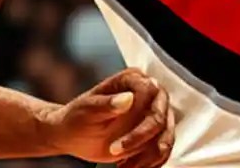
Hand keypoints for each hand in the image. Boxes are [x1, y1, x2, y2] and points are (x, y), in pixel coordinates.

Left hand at [41, 69, 173, 166]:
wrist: (74, 134)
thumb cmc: (77, 118)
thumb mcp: (87, 110)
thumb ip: (107, 104)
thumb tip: (127, 98)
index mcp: (132, 80)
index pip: (149, 95)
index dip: (137, 122)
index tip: (115, 145)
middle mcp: (150, 94)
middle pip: (160, 119)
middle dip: (140, 142)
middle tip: (115, 153)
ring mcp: (155, 114)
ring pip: (165, 138)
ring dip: (147, 157)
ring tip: (123, 166)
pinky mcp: (156, 133)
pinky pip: (163, 151)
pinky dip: (150, 163)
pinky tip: (130, 166)